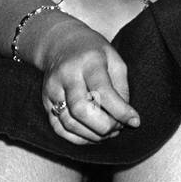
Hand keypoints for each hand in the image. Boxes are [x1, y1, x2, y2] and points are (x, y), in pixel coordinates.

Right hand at [32, 17, 140, 145]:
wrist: (60, 43)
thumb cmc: (93, 52)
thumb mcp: (114, 59)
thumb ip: (121, 87)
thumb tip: (125, 117)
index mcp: (88, 61)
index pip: (102, 91)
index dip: (120, 111)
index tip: (134, 121)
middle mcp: (66, 76)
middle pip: (82, 110)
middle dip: (104, 126)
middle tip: (119, 128)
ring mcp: (52, 90)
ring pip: (70, 123)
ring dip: (93, 135)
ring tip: (109, 132)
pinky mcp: (45, 102)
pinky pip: (59, 128)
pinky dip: (78, 138)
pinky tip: (93, 135)